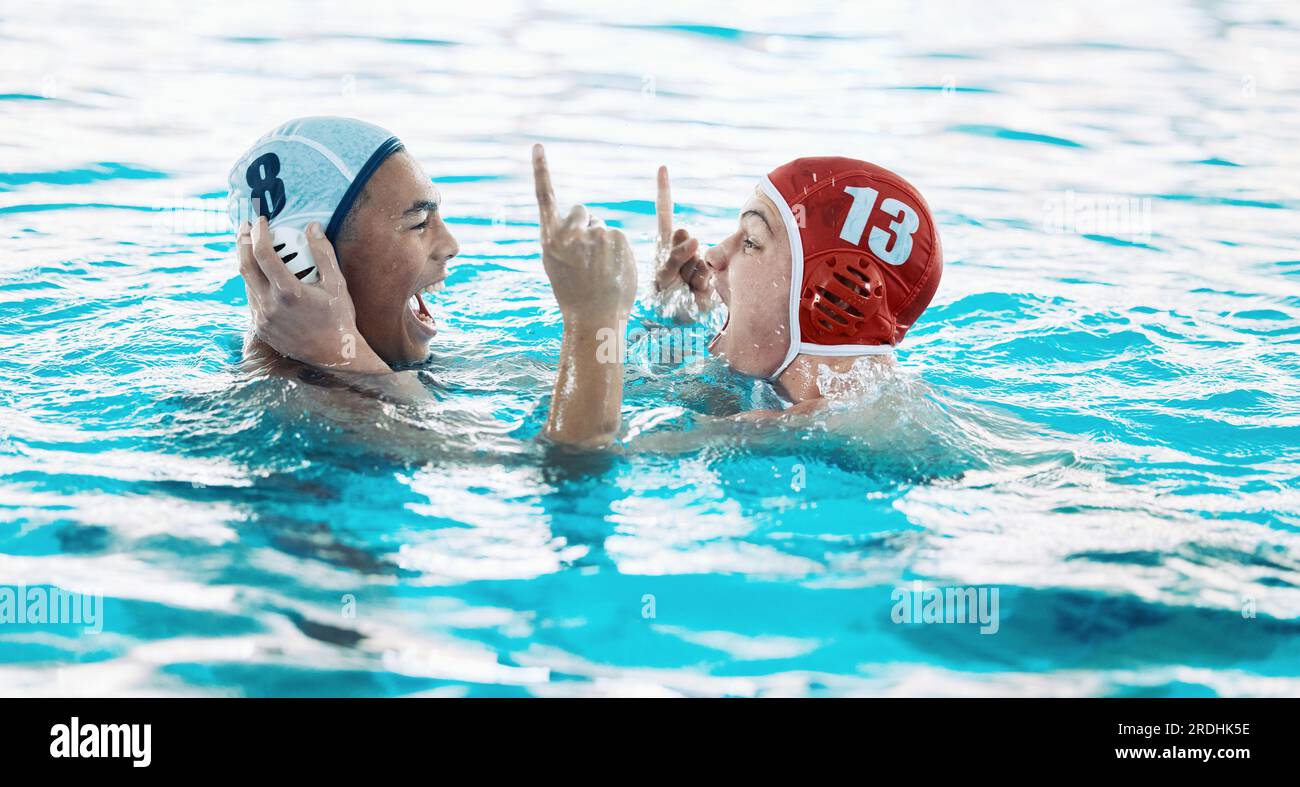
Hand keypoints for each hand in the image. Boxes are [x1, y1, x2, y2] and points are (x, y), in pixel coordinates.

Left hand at [238, 217, 388, 373]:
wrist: (334, 356)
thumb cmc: (339, 319)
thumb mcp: (337, 285)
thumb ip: (323, 253)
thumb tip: (312, 227)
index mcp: (288, 292)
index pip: (263, 253)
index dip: (259, 232)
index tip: (261, 220)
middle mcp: (270, 305)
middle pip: (245, 265)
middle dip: (243, 242)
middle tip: (247, 228)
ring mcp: (262, 319)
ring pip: (246, 283)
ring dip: (248, 263)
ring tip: (255, 250)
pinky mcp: (261, 329)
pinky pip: (252, 300)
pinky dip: (255, 284)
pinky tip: (264, 278)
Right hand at [532, 144, 635, 322]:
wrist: (595, 317)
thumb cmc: (575, 294)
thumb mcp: (558, 266)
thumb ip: (562, 239)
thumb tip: (581, 219)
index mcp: (549, 240)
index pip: (544, 197)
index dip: (541, 170)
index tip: (538, 146)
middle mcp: (567, 232)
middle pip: (582, 212)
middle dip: (587, 226)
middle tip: (588, 257)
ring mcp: (592, 232)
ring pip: (601, 226)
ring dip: (603, 242)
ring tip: (600, 269)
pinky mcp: (615, 236)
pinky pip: (616, 235)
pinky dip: (617, 250)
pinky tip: (612, 268)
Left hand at [654, 166, 712, 312]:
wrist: (681, 321)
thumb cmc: (664, 299)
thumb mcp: (661, 277)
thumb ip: (673, 256)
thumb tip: (694, 238)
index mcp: (665, 244)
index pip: (665, 213)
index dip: (664, 190)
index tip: (662, 167)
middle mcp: (682, 247)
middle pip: (682, 237)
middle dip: (678, 253)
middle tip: (675, 272)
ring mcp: (697, 259)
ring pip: (695, 258)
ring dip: (687, 275)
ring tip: (683, 287)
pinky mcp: (709, 273)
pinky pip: (704, 272)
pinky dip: (698, 284)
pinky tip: (694, 291)